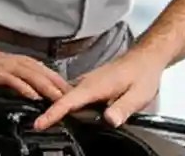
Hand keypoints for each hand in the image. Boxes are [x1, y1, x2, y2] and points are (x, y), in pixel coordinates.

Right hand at [0, 44, 71, 100]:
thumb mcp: (10, 74)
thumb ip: (24, 82)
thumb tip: (38, 94)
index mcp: (26, 64)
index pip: (50, 74)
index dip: (63, 85)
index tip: (75, 96)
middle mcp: (21, 64)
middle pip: (46, 75)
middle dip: (61, 87)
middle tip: (75, 99)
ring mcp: (10, 67)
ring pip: (34, 77)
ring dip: (48, 88)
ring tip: (59, 99)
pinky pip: (14, 81)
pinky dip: (25, 88)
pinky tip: (33, 95)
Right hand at [31, 48, 164, 130]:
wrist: (145, 58)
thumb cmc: (142, 74)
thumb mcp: (137, 95)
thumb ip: (122, 108)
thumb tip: (109, 120)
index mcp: (95, 86)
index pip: (68, 101)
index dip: (53, 113)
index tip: (39, 123)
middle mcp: (87, 82)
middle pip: (61, 98)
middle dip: (49, 111)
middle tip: (39, 125)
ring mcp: (87, 82)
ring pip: (66, 96)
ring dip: (55, 107)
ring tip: (46, 121)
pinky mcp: (90, 84)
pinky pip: (72, 94)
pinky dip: (65, 103)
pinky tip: (66, 112)